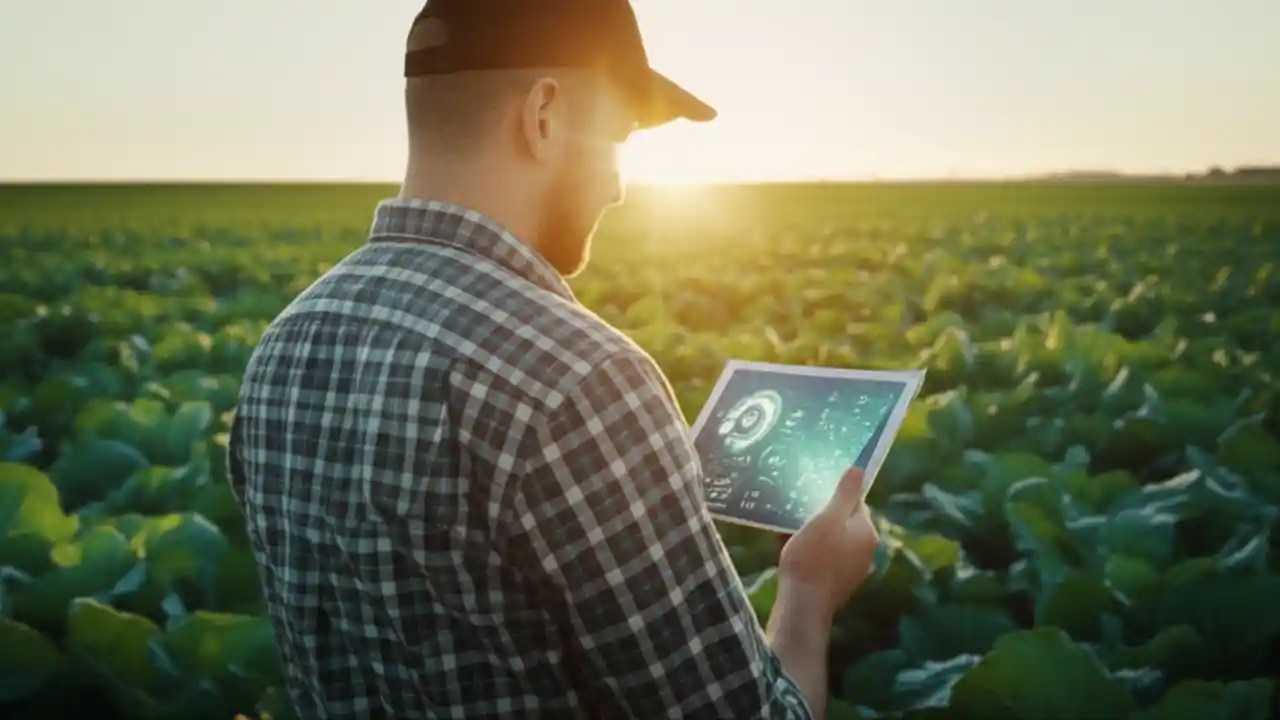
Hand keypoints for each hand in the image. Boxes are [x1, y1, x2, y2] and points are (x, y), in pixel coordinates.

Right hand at [776, 467, 878, 623]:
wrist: (803, 605)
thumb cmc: (814, 557)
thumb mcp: (828, 518)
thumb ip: (845, 494)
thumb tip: (860, 469)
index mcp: (867, 532)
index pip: (856, 502)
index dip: (834, 494)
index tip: (812, 492)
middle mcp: (865, 551)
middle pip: (843, 522)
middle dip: (821, 514)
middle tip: (797, 510)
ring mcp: (852, 570)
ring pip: (831, 540)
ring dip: (812, 533)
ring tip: (788, 530)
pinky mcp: (836, 583)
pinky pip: (823, 558)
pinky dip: (809, 551)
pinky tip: (788, 550)